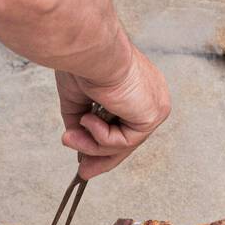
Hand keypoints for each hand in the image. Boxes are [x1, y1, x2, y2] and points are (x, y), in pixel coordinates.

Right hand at [55, 46, 170, 178]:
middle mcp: (151, 96)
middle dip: (103, 158)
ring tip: (70, 137)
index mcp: (135, 88)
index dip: (104, 144)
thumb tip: (74, 139)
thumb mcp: (77, 98)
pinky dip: (100, 136)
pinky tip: (88, 118)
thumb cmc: (83, 63)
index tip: (85, 161)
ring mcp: (155, 106)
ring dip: (91, 145)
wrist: (89, 51)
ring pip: (123, 143)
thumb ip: (80, 120)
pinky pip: (124, 142)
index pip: (124, 124)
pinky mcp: (153, 115)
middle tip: (84, 172)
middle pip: (128, 139)